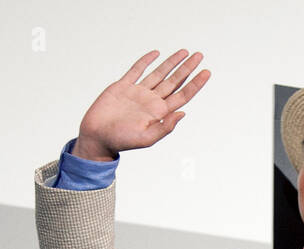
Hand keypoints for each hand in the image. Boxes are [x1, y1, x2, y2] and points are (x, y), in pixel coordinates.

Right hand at [72, 50, 210, 160]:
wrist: (97, 136)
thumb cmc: (121, 141)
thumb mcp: (147, 138)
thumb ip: (165, 127)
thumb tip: (183, 114)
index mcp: (160, 113)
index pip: (182, 95)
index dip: (195, 84)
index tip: (206, 72)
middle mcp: (152, 101)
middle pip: (175, 81)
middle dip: (187, 68)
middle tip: (199, 56)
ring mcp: (138, 92)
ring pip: (159, 73)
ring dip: (171, 62)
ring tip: (185, 52)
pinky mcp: (123, 86)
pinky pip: (136, 70)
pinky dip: (146, 61)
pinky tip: (156, 53)